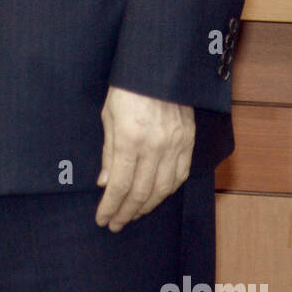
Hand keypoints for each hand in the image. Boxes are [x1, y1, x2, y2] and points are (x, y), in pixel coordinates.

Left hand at [95, 85, 194, 231]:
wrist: (157, 67)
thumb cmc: (126, 88)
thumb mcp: (108, 116)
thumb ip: (109, 152)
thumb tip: (106, 183)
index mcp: (130, 139)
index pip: (120, 185)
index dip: (110, 206)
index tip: (102, 219)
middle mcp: (155, 147)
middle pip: (141, 192)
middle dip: (126, 212)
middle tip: (116, 223)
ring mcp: (175, 145)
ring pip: (163, 189)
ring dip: (147, 206)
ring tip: (133, 214)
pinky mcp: (188, 142)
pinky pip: (180, 175)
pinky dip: (168, 191)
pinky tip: (157, 196)